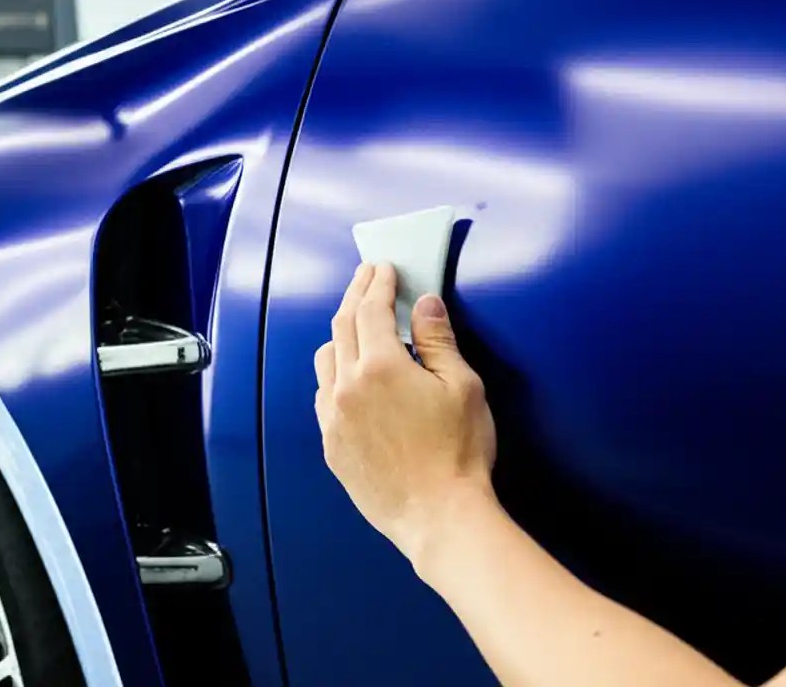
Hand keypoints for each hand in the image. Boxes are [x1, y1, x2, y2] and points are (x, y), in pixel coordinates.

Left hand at [314, 263, 496, 559]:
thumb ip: (438, 340)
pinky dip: (335, 376)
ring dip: (340, 336)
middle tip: (368, 280)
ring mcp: (333, 418)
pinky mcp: (331, 445)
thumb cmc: (458, 454)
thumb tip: (426, 304)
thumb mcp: (462, 386)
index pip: (371, 309)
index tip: (382, 269)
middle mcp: (346, 387)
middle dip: (356, 297)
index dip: (377, 283)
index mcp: (379, 366)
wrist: (439, 517)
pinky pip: (323, 397)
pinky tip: (350, 378)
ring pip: (325, 361)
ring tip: (358, 328)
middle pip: (342, 327)